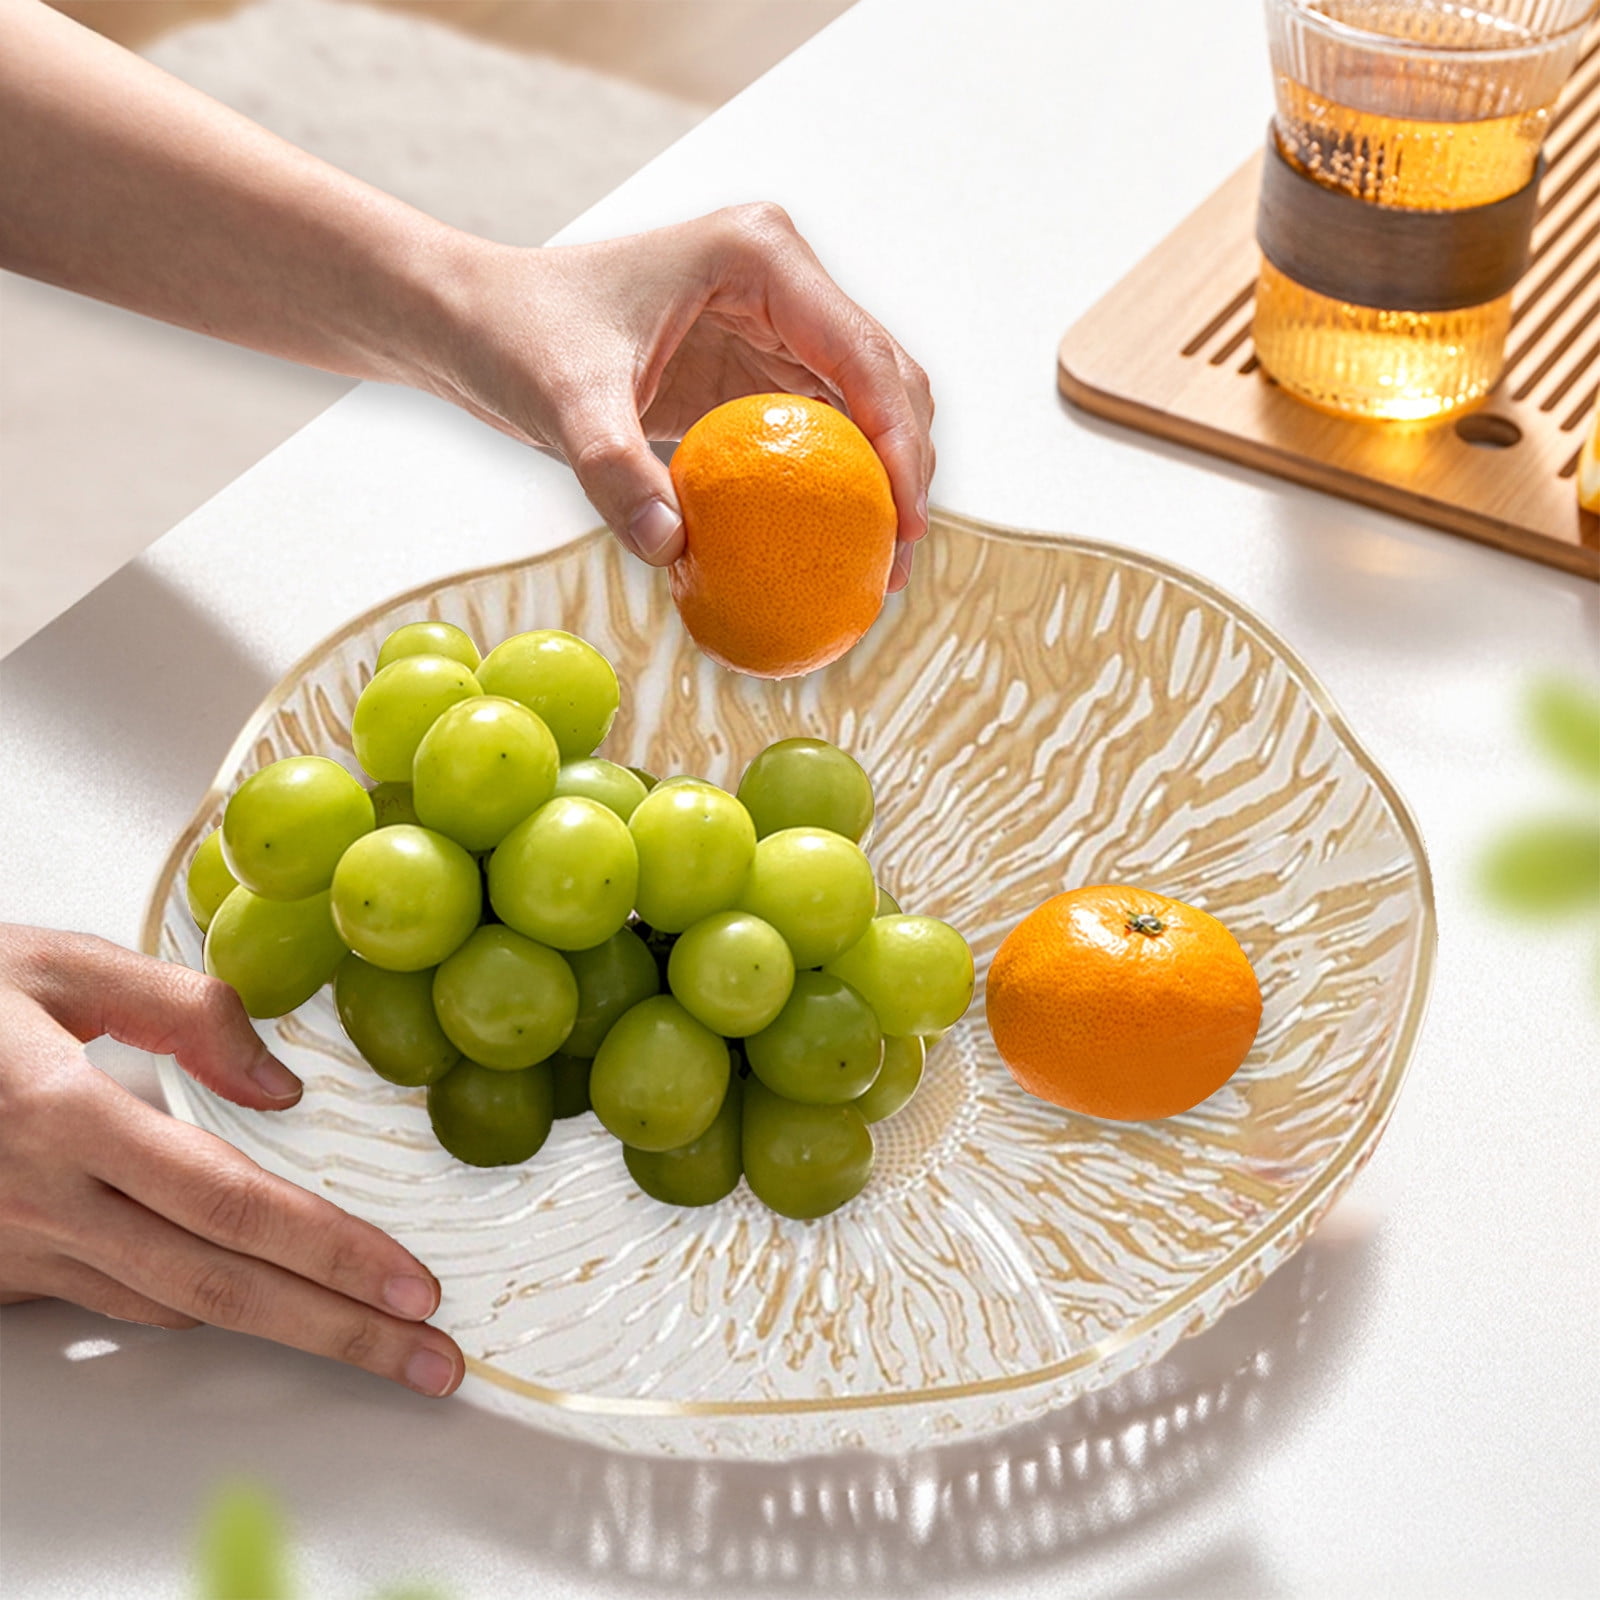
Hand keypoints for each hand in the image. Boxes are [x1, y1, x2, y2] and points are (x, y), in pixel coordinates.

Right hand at [0, 925, 462, 1397]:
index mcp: (63, 1115)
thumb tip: (279, 1084)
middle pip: (217, 1286)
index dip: (326, 1249)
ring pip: (173, 1307)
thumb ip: (181, 1008)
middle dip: (337, 1332)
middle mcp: (43, 1201)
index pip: (227, 1199)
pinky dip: (201, 1302)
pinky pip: (121, 1302)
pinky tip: (261, 1298)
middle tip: (429, 1360)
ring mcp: (19, 1248)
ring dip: (281, 1328)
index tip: (408, 1284)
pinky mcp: (5, 1274)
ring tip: (374, 1339)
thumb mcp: (55, 964)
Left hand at [426, 204, 935, 590]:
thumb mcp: (562, 403)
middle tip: (897, 564)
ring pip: (865, 410)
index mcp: (760, 258)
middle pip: (886, 381)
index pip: (861, 353)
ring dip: (881, 486)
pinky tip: (829, 552)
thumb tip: (673, 552)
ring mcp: (774, 326)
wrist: (478, 323)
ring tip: (879, 572)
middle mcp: (782, 283)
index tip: (904, 523)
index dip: (900, 442)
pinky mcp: (753, 371)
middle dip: (907, 472)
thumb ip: (613, 472)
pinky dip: (832, 490)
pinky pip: (815, 436)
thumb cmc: (516, 337)